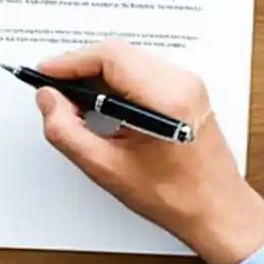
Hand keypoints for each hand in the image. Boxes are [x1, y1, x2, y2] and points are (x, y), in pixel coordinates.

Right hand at [35, 39, 263, 263]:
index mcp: (166, 99)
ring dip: (97, 74)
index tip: (45, 74)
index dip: (69, 62)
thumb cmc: (174, 197)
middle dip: (80, 67)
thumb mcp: (107, 169)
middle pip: (117, 53)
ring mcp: (188, 84)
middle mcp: (181, 83)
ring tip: (75, 102)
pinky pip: (142, 70)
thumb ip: (67, 131)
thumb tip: (48, 100)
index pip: (109, 57)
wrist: (217, 210)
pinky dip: (115, 81)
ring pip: (128, 59)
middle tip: (54, 91)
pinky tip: (101, 105)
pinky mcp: (186, 90)